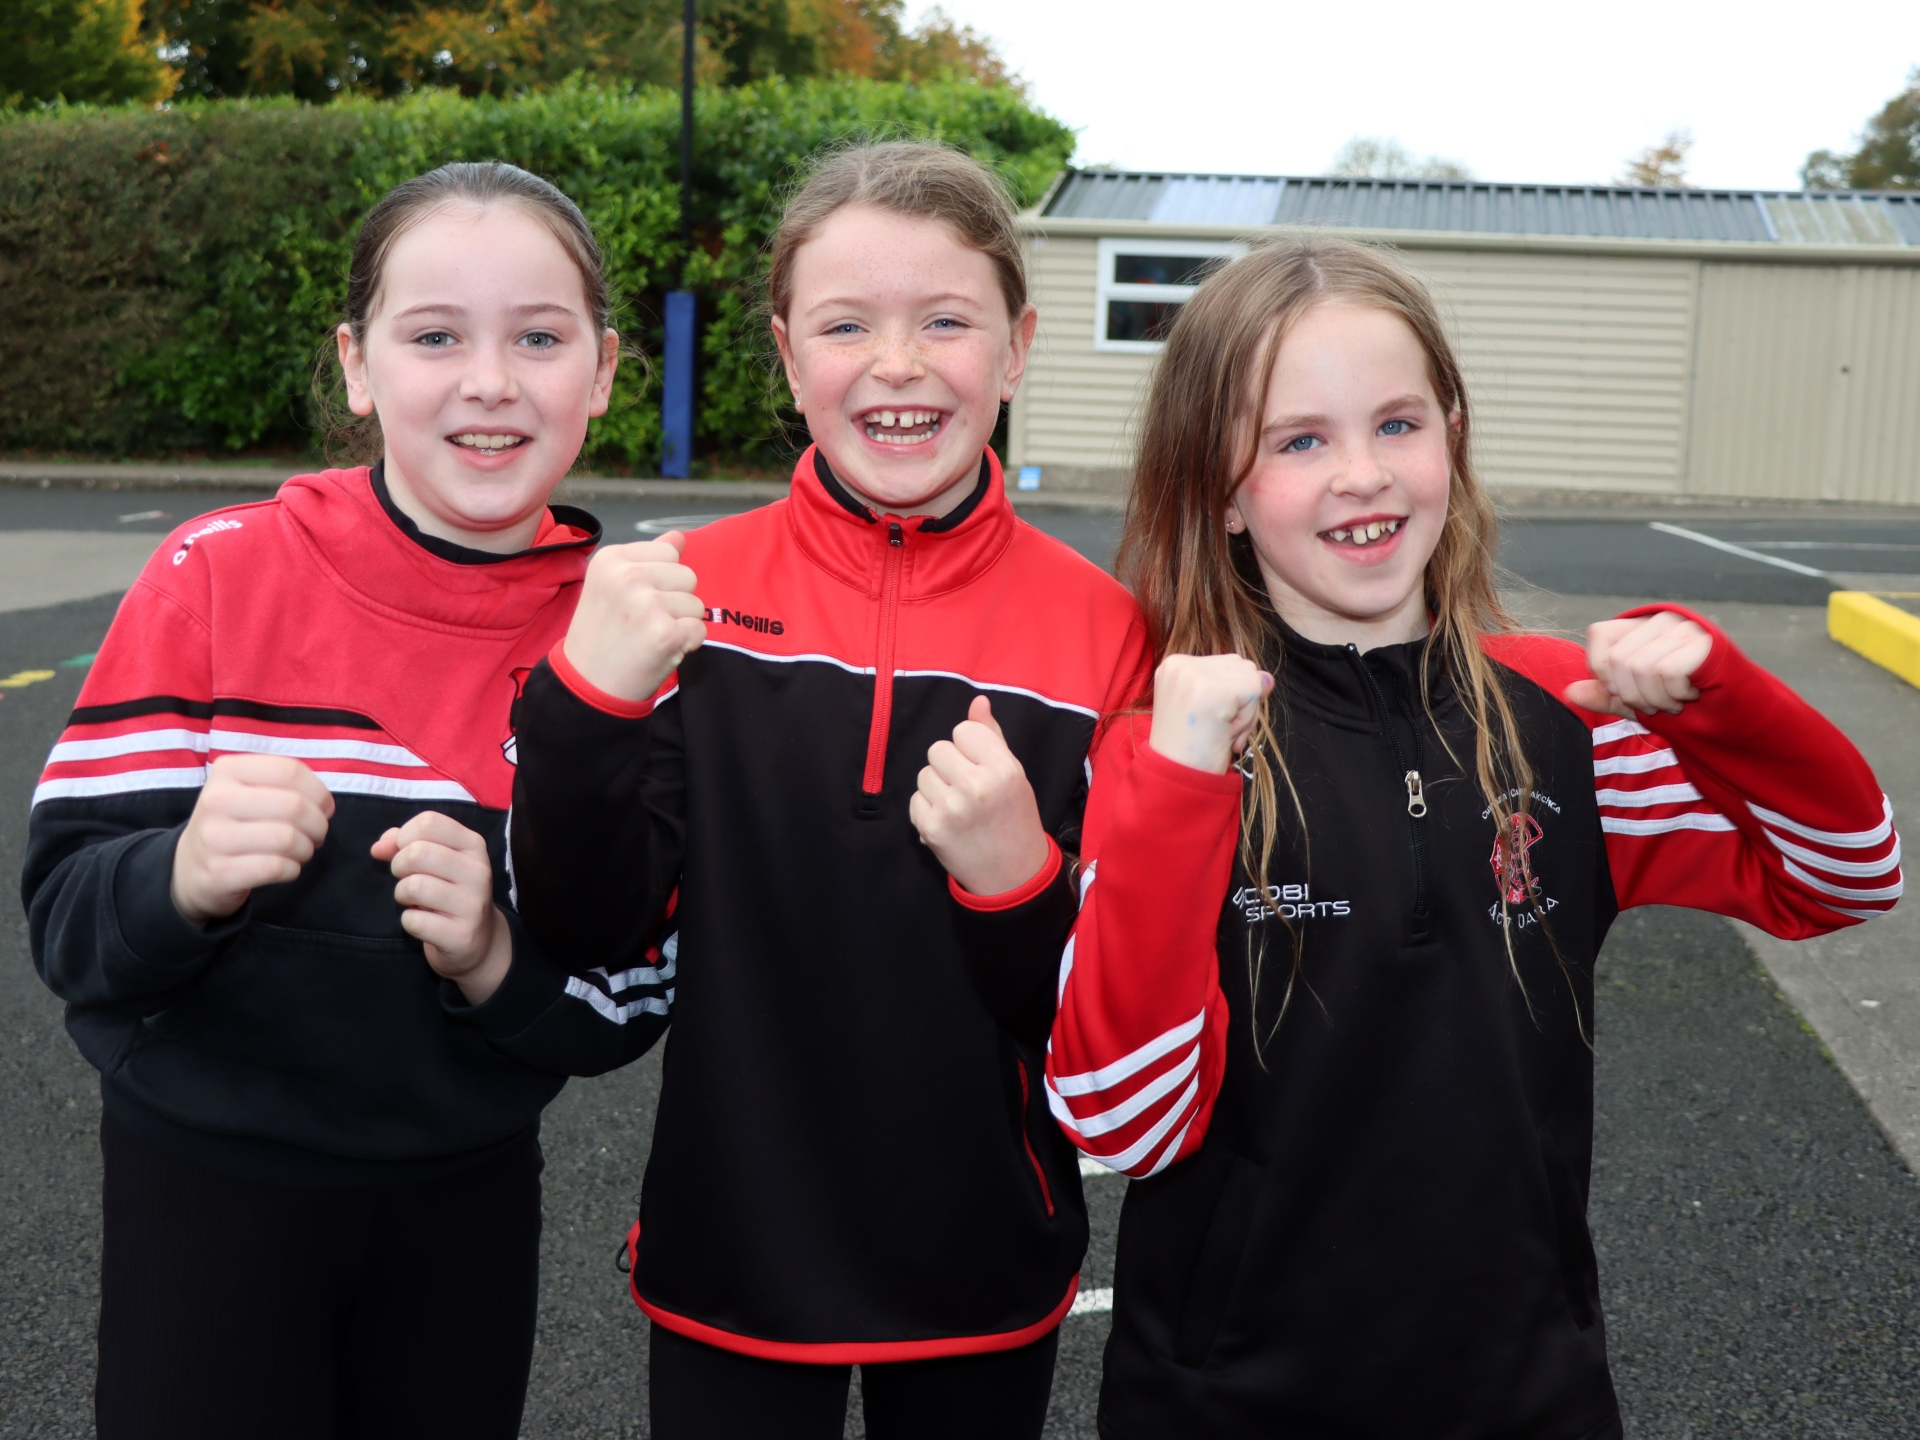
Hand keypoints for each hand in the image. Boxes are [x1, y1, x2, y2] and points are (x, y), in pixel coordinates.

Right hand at [171, 754, 333, 926]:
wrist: (190, 868)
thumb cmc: (234, 823)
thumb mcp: (249, 791)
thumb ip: (287, 786)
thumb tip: (325, 805)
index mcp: (227, 771)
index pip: (289, 771)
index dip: (319, 791)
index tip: (323, 808)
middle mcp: (216, 800)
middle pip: (293, 806)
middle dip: (318, 824)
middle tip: (316, 835)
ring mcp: (213, 838)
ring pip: (287, 838)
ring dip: (306, 848)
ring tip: (301, 851)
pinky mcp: (219, 872)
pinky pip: (276, 867)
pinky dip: (293, 869)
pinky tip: (287, 867)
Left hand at [371, 811, 511, 1004]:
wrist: (480, 941)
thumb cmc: (450, 892)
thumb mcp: (436, 861)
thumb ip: (405, 844)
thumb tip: (379, 847)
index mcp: (473, 845)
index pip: (429, 822)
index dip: (404, 836)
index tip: (405, 851)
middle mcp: (478, 871)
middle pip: (418, 852)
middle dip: (399, 866)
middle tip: (405, 878)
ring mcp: (473, 904)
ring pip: (414, 886)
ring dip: (401, 895)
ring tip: (413, 901)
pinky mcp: (462, 935)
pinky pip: (414, 920)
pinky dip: (408, 921)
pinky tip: (422, 923)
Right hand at [560, 533, 705, 703]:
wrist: (587, 684)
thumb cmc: (602, 635)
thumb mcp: (612, 586)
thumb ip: (648, 559)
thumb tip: (679, 536)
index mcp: (612, 558)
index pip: (669, 552)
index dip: (661, 580)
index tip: (635, 601)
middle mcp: (627, 576)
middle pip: (688, 576)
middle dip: (675, 601)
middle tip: (644, 622)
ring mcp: (646, 604)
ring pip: (697, 604)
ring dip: (681, 624)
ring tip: (649, 637)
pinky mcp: (665, 632)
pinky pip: (699, 629)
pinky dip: (686, 644)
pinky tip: (660, 650)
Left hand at [910, 696, 1052, 896]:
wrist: (1012, 875)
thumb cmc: (1014, 818)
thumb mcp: (1013, 775)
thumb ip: (992, 736)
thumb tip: (977, 701)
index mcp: (1003, 768)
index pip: (964, 730)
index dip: (969, 747)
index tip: (979, 766)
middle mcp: (976, 785)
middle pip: (938, 748)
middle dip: (950, 765)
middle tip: (968, 788)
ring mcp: (951, 808)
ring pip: (923, 773)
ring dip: (937, 786)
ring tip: (958, 805)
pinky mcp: (931, 828)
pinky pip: (915, 799)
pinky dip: (927, 808)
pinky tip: (948, 821)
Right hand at [1148, 654, 1272, 773]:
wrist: (1176, 780)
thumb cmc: (1192, 749)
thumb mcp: (1212, 708)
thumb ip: (1237, 686)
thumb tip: (1268, 679)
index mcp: (1174, 666)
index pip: (1227, 664)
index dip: (1230, 696)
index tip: (1210, 722)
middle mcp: (1180, 665)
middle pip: (1241, 666)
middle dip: (1240, 701)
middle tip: (1217, 730)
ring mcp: (1193, 675)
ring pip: (1251, 677)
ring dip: (1245, 711)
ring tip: (1220, 732)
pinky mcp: (1211, 690)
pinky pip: (1255, 691)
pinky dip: (1248, 719)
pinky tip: (1225, 734)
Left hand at [1562, 611, 1711, 717]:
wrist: (1729, 707)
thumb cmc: (1676, 698)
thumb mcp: (1633, 699)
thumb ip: (1603, 695)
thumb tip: (1570, 693)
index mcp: (1637, 627)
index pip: (1598, 634)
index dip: (1601, 670)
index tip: (1621, 690)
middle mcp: (1658, 620)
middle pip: (1618, 659)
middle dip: (1632, 695)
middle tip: (1655, 704)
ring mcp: (1683, 627)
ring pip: (1641, 668)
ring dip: (1656, 699)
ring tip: (1674, 701)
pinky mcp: (1705, 641)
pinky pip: (1668, 672)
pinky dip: (1675, 694)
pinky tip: (1690, 694)